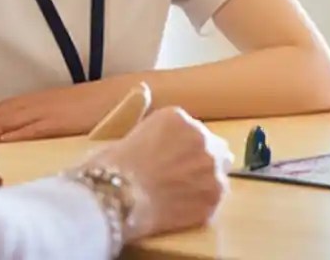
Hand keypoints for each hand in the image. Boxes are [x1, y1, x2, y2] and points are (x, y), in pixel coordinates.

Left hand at [0, 78, 132, 141]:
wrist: (131, 94)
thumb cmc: (103, 105)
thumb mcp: (70, 110)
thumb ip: (48, 119)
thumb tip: (29, 134)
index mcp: (42, 100)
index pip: (3, 107)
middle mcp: (41, 103)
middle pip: (1, 113)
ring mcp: (51, 112)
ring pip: (12, 120)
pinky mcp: (63, 122)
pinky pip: (35, 129)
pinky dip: (17, 135)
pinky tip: (2, 142)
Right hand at [82, 107, 231, 239]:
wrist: (115, 198)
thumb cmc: (112, 168)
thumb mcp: (129, 133)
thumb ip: (154, 129)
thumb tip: (155, 122)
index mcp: (179, 119)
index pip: (193, 130)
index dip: (184, 148)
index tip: (173, 160)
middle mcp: (202, 138)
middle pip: (215, 149)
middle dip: (201, 162)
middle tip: (181, 178)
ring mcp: (212, 167)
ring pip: (217, 175)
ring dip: (203, 184)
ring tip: (178, 197)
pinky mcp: (213, 197)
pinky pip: (211, 200)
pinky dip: (199, 206)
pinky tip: (179, 210)